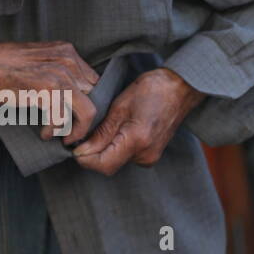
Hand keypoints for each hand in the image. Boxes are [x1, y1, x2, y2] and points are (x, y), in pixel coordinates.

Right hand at [0, 41, 98, 142]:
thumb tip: (78, 94)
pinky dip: (56, 131)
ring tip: (60, 137)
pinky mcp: (49, 90)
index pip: (94, 82)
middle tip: (71, 132)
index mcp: (67, 51)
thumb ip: (59, 71)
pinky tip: (44, 133)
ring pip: (88, 111)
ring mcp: (60, 74)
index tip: (77, 119)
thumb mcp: (38, 62)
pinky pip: (65, 119)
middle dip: (85, 119)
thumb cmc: (4, 70)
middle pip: (95, 96)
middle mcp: (67, 60)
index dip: (88, 103)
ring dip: (74, 129)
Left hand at [72, 68, 203, 175]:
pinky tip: (117, 131)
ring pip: (116, 161)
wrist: (180, 88)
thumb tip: (81, 150)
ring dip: (104, 150)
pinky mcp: (152, 155)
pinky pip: (126, 157)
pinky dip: (116, 148)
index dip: (84, 158)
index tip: (74, 146)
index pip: (102, 164)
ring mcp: (150, 157)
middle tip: (83, 135)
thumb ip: (101, 132)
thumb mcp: (120, 106)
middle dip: (92, 154)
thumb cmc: (152, 89)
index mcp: (137, 140)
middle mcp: (145, 155)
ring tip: (103, 128)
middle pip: (108, 165)